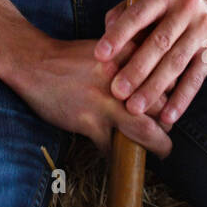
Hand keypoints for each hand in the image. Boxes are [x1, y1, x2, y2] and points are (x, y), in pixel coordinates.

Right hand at [15, 37, 173, 159]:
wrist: (34, 62)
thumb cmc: (70, 58)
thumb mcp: (105, 49)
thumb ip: (128, 60)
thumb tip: (151, 81)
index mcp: (126, 56)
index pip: (164, 76)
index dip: (172, 93)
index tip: (171, 103)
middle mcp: (121, 79)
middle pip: (161, 105)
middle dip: (168, 121)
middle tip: (168, 129)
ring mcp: (106, 102)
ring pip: (145, 131)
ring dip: (158, 145)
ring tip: (162, 150)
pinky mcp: (89, 122)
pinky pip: (112, 147)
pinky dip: (117, 154)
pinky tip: (118, 157)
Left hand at [93, 0, 206, 129]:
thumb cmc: (171, 11)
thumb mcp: (153, 3)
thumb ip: (125, 15)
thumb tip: (106, 35)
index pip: (138, 15)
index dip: (118, 35)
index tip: (100, 56)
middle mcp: (186, 8)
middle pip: (158, 43)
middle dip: (135, 69)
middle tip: (116, 91)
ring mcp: (203, 30)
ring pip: (175, 63)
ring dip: (153, 88)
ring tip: (134, 108)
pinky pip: (195, 79)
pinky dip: (180, 99)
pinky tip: (166, 117)